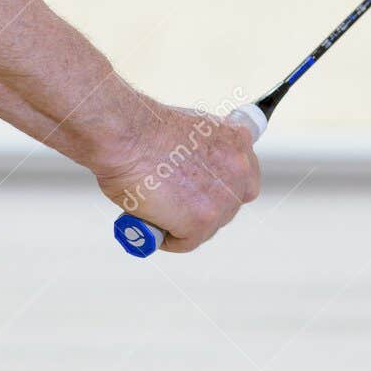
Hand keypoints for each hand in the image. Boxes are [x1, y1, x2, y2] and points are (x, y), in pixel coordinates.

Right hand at [94, 100, 259, 253]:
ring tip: (156, 207)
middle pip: (228, 206)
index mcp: (239, 141)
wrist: (126, 134)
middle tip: (174, 204)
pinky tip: (151, 221)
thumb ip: (208, 151)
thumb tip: (201, 170)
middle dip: (203, 209)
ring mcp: (222, 198)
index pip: (244, 177)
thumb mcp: (194, 128)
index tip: (203, 191)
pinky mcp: (201, 222)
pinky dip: (167, 238)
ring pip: (207, 227)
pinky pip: (185, 242)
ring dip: (183, 224)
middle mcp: (239, 169)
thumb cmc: (146, 128)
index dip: (221, 187)